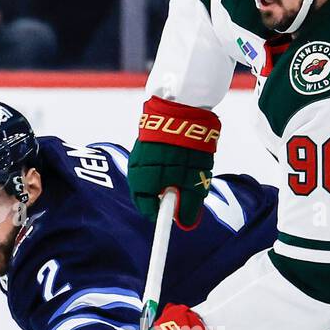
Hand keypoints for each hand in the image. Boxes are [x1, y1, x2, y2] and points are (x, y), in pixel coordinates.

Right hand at [126, 96, 219, 229]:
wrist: (182, 106)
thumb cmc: (187, 147)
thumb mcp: (194, 182)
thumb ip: (189, 206)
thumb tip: (186, 224)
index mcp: (142, 183)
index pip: (148, 211)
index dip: (164, 217)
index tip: (178, 217)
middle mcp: (135, 171)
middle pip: (150, 196)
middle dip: (169, 197)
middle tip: (188, 189)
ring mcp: (138, 156)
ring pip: (153, 179)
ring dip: (170, 180)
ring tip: (187, 167)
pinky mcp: (145, 144)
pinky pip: (154, 164)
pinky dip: (167, 166)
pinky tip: (181, 156)